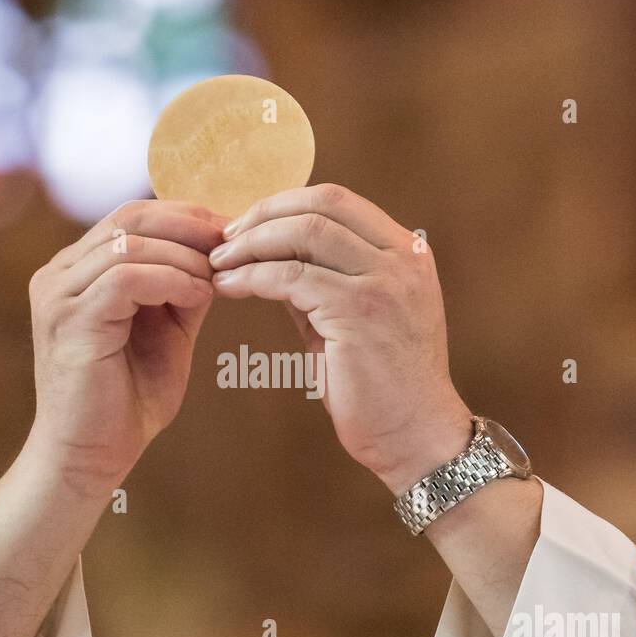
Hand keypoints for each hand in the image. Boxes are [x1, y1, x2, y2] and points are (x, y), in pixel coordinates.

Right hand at [26, 199, 225, 493]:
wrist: (91, 458)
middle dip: (189, 226)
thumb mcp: (166, 332)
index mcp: (77, 271)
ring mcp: (59, 295)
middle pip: (130, 218)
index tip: (232, 233)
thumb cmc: (127, 401)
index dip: (185, 216)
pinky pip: (126, 278)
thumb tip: (219, 254)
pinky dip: (171, 280)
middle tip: (234, 243)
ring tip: (220, 278)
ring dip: (185, 256)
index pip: (132, 217)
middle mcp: (59, 275)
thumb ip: (182, 290)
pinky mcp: (69, 320)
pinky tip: (200, 297)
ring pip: (129, 243)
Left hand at [209, 183, 472, 492]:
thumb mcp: (356, 319)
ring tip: (219, 263)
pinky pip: (292, 277)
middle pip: (320, 204)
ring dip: (251, 243)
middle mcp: (402, 258)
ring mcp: (385, 281)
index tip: (246, 225)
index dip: (284, 204)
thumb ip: (323, 282)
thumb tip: (269, 257)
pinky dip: (252, 277)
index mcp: (407, 251)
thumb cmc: (385, 387)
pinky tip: (228, 288)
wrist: (416, 436)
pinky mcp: (360, 311)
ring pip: (304, 232)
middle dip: (263, 215)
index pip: (337, 200)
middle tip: (223, 239)